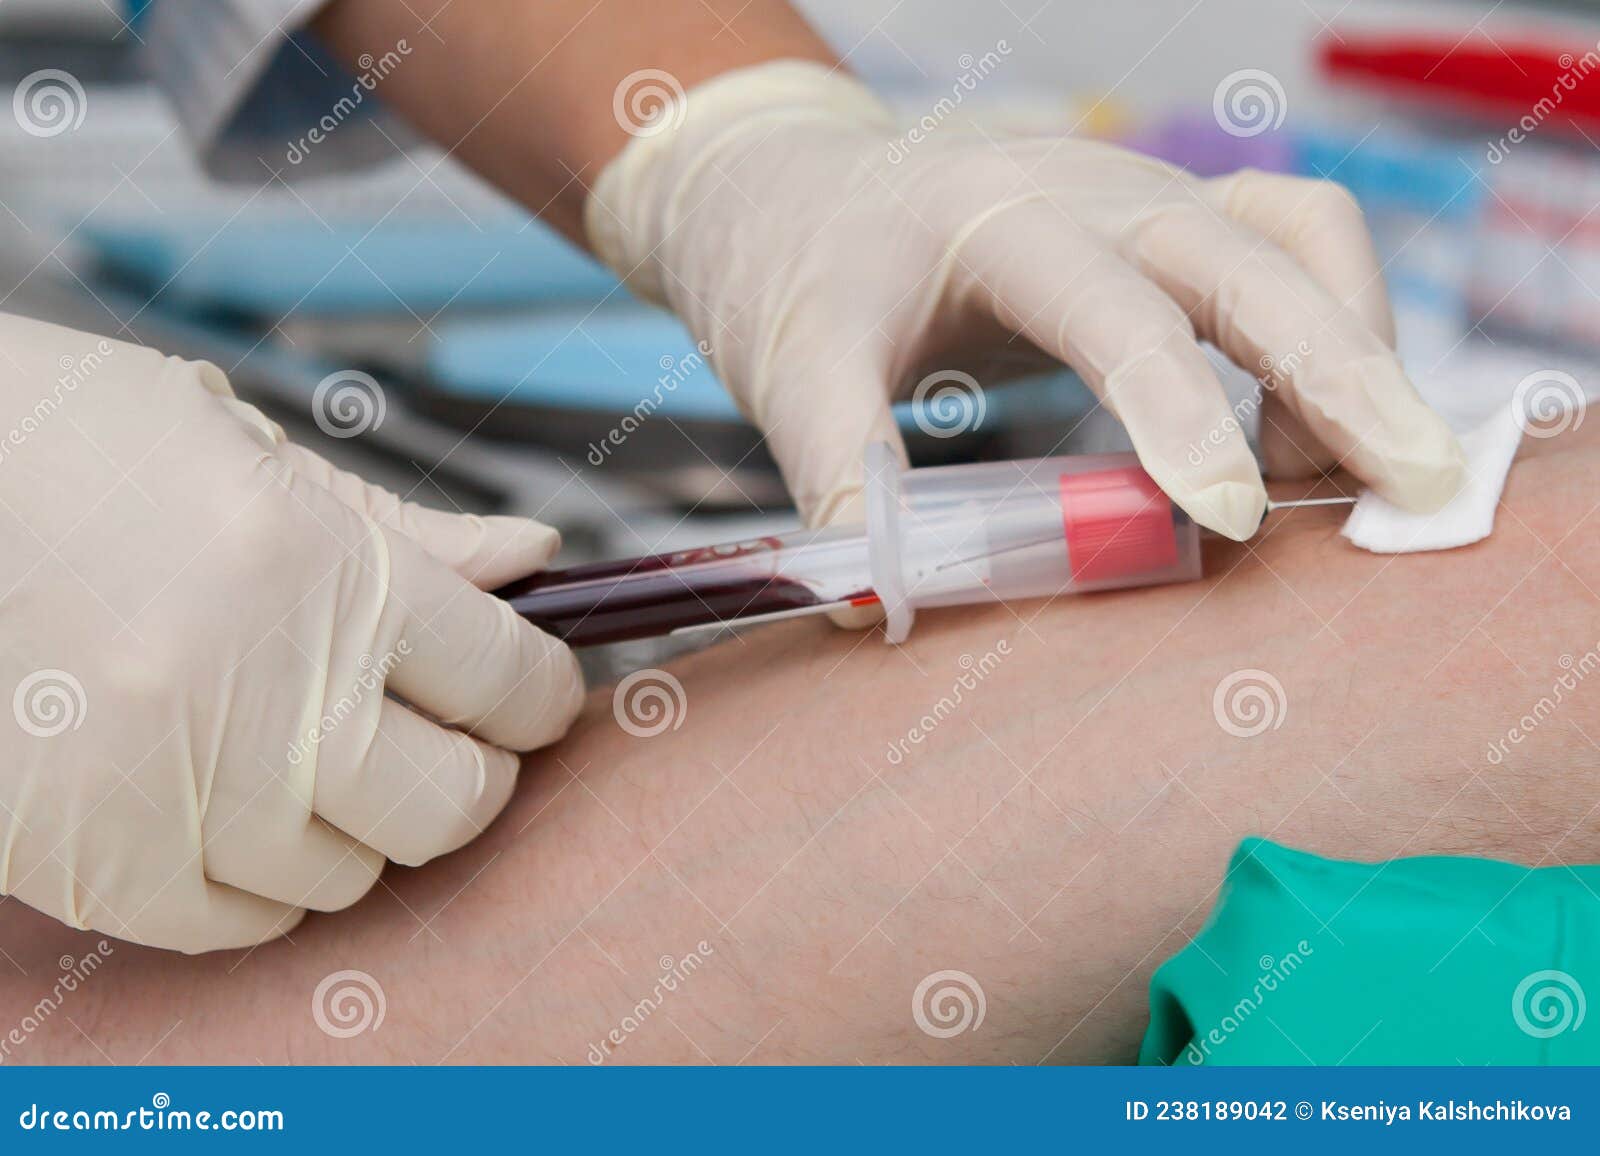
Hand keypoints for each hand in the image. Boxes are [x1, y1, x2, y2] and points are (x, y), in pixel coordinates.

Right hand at [0, 314, 582, 952]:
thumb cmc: (61, 448)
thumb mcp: (245, 451)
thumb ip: (403, 529)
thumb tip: (535, 561)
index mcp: (314, 570)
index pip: (506, 675)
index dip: (541, 690)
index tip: (533, 693)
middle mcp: (257, 693)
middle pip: (455, 802)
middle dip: (475, 774)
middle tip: (450, 740)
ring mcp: (171, 792)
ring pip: (354, 874)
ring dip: (364, 828)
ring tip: (322, 762)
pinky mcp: (91, 864)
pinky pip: (242, 922)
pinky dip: (265, 881)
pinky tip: (241, 813)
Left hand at [585, 62, 1464, 538]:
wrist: (806, 187)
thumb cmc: (802, 274)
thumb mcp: (792, 364)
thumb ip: (836, 470)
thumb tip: (872, 603)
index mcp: (996, 216)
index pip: (1113, 309)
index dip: (1178, 413)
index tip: (1228, 522)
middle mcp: (1095, 188)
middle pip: (1254, 256)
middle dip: (1346, 369)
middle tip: (1416, 487)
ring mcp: (1149, 194)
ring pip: (1301, 238)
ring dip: (1355, 348)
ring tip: (1361, 478)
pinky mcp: (1176, 218)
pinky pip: (1293, 246)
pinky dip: (1333, 328)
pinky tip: (1315, 432)